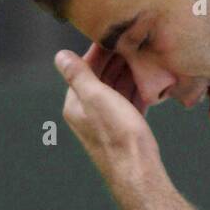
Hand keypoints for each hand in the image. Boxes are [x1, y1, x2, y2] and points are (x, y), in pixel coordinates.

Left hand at [55, 46, 160, 189]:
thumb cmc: (118, 135)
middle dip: (118, 62)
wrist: (139, 174)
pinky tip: (150, 84)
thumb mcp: (96, 97)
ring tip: (146, 60)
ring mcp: (108, 123)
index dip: (100, 51)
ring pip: (118, 91)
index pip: (85, 68)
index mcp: (76, 104)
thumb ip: (78, 75)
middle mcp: (89, 113)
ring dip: (130, 76)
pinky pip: (130, 105)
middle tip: (136, 44)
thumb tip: (60, 56)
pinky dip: (138, 93)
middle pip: (102, 79)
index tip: (117, 36)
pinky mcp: (126, 131)